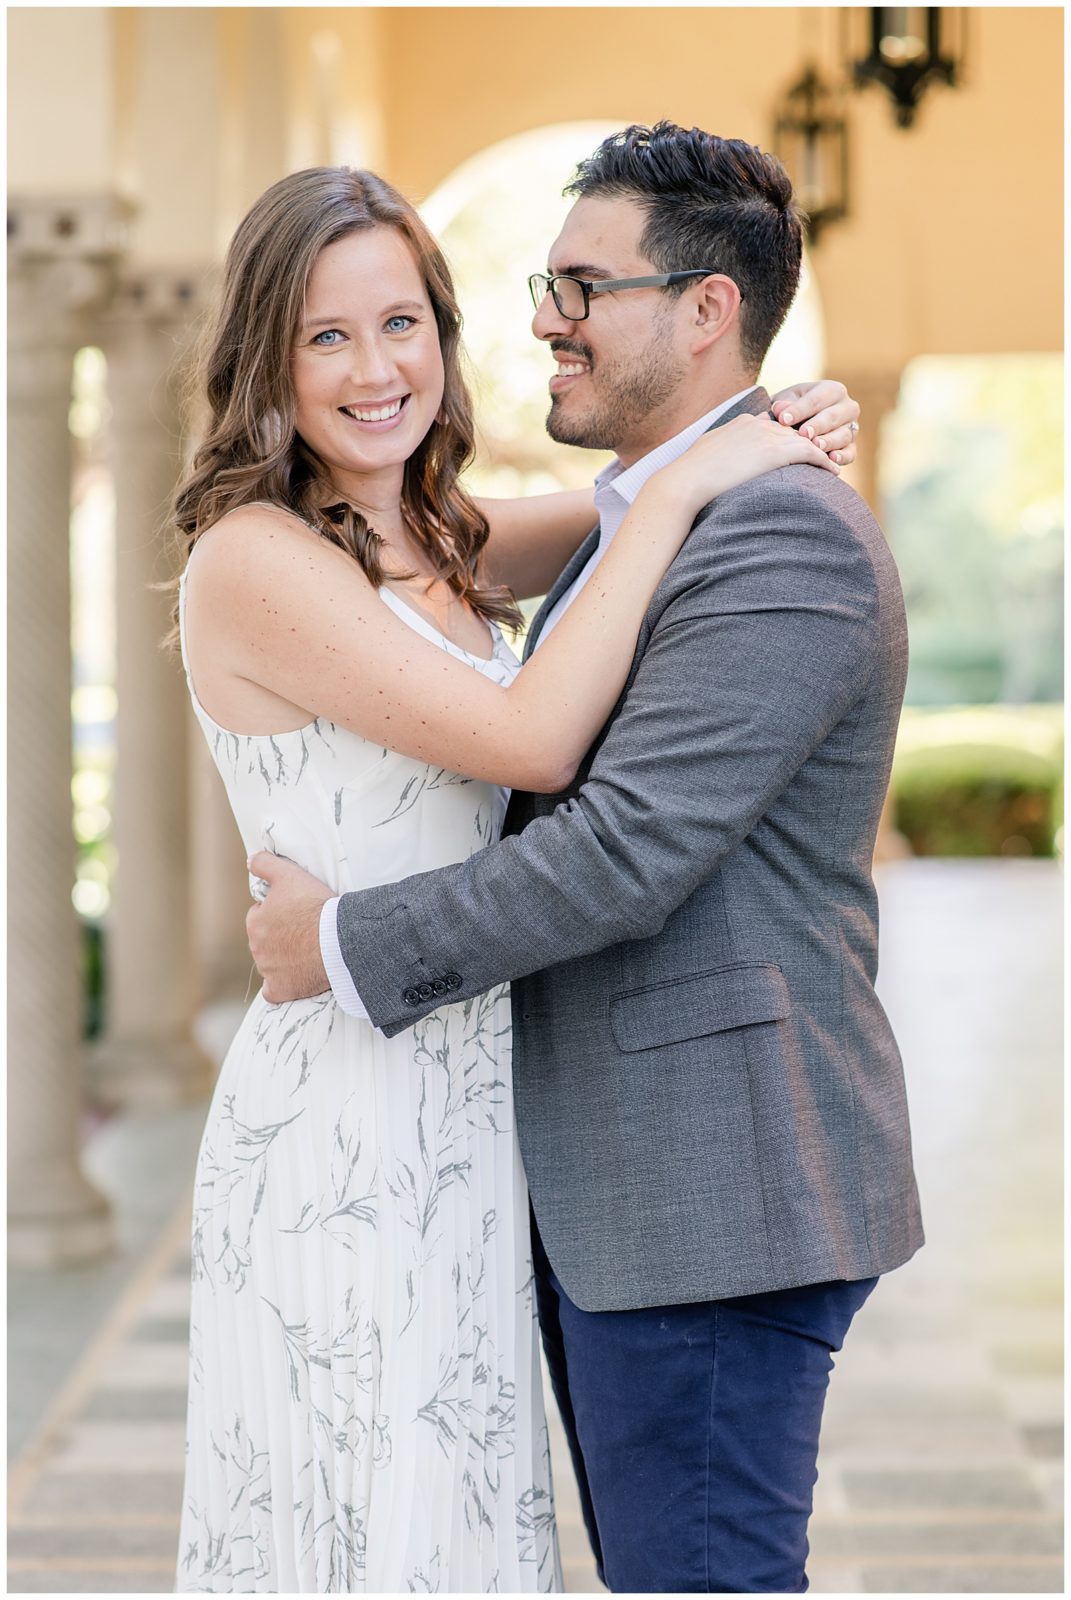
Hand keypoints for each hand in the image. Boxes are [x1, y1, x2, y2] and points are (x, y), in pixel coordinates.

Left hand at [246, 852, 332, 1002]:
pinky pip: (274, 991)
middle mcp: (257, 948)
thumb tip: (250, 860)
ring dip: (284, 958)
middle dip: (281, 935)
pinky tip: (293, 978)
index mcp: (255, 922)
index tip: (298, 911)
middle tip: (306, 930)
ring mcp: (268, 971)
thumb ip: (265, 864)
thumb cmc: (314, 906)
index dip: (280, 911)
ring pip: (270, 964)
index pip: (262, 915)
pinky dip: (281, 986)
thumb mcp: (289, 874)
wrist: (337, 940)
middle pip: (266, 940)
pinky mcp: (281, 989)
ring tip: (309, 950)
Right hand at [646, 411, 839, 515]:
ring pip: (805, 440)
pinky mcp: (776, 451)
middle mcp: (757, 424)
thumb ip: (718, 455)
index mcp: (741, 424)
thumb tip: (714, 466)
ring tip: (832, 464)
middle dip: (807, 443)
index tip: (793, 453)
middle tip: (822, 456)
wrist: (687, 480)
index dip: (784, 441)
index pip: (771, 427)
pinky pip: (810, 452)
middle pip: (791, 431)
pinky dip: (823, 461)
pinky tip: (833, 471)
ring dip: (821, 452)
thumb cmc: (689, 477)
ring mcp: (768, 435)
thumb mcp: (705, 457)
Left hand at [769, 379, 859, 465]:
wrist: (799, 426)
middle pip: (832, 416)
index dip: (799, 409)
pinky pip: (850, 453)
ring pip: (843, 435)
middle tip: (803, 433)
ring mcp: (852, 428)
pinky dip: (842, 457)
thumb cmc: (793, 410)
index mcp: (833, 390)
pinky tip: (832, 459)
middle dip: (817, 425)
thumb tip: (779, 408)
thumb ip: (784, 404)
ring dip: (829, 441)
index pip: (816, 399)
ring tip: (815, 445)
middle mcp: (847, 407)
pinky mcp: (852, 447)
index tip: (783, 419)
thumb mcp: (787, 402)